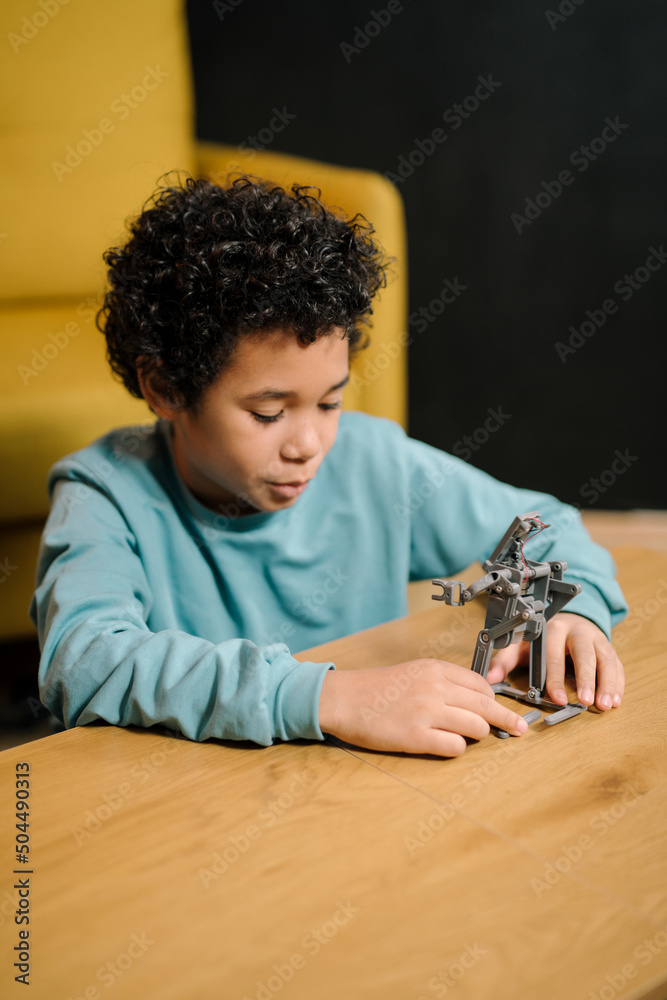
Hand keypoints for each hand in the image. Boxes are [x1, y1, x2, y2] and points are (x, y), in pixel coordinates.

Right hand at [318, 659, 528, 757]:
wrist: (343, 699)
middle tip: (520, 728)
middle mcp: (435, 688)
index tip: (500, 707)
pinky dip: (457, 748)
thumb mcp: (413, 672)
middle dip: (506, 719)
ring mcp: (427, 712)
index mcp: (435, 669)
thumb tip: (474, 699)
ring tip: (468, 737)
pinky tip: (446, 745)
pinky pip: (455, 747)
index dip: (494, 699)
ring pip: (477, 727)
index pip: (481, 684)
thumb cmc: (376, 689)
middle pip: (486, 705)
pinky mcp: (416, 737)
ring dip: (478, 735)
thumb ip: (442, 682)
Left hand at [485, 612, 624, 710]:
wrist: (568, 619)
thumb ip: (505, 660)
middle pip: (585, 654)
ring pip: (605, 658)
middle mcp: (577, 632)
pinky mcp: (609, 648)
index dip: (556, 678)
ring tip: (606, 704)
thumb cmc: (543, 637)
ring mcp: (596, 639)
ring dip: (607, 683)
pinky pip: (617, 664)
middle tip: (587, 701)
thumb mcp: (522, 644)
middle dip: (586, 679)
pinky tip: (616, 698)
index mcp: (553, 630)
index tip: (558, 699)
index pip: (554, 655)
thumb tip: (489, 679)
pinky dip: (618, 682)